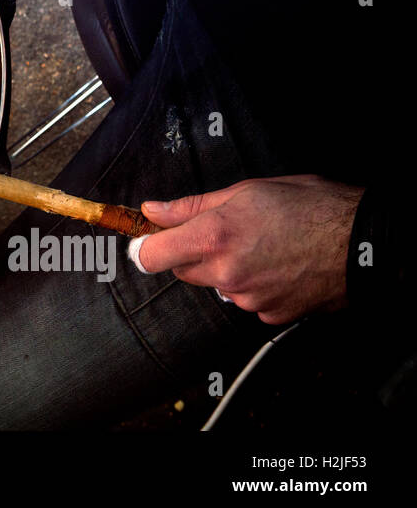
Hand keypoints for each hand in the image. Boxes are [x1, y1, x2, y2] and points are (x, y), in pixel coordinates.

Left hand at [137, 175, 362, 324]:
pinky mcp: (270, 315)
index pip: (151, 257)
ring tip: (260, 245)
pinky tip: (276, 265)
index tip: (144, 241)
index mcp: (213, 238)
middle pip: (183, 270)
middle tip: (224, 230)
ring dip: (226, 269)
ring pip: (217, 285)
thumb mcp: (245, 192)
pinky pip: (246, 300)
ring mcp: (248, 299)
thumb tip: (152, 210)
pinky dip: (253, 285)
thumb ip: (191, 206)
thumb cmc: (310, 207)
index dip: (143, 248)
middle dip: (192, 252)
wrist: (364, 242)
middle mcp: (226, 274)